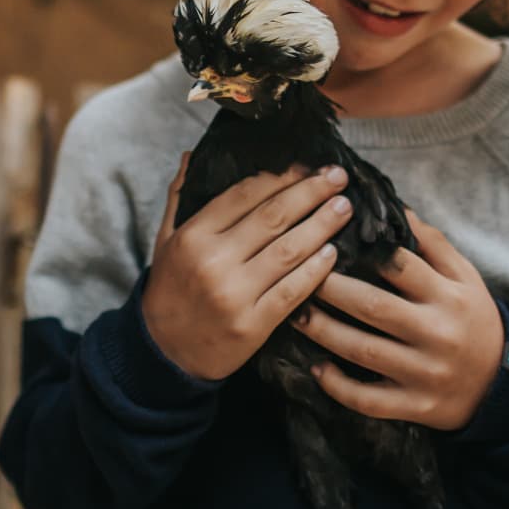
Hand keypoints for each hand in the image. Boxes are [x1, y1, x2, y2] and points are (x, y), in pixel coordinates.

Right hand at [141, 153, 354, 379]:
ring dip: (322, 225)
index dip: (281, 176)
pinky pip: (293, 291)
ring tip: (343, 208)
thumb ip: (181, 197)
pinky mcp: (252, 325)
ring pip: (289, 251)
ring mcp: (234, 295)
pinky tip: (333, 252)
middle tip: (337, 177)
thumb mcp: (166, 240)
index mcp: (193, 236)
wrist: (165, 353)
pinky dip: (316, 270)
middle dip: (311, 192)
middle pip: (273, 217)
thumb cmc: (170, 290)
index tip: (306, 165)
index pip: (245, 194)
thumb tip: (195, 155)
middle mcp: (213, 261)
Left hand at [292, 211, 503, 430]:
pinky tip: (316, 369)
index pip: (401, 267)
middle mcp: (436, 334)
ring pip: (363, 351)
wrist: (502, 384)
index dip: (363, 252)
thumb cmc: (474, 320)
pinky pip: (368, 400)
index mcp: (448, 297)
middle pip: (373, 307)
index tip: (331, 240)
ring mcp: (424, 373)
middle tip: (300, 275)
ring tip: (296, 315)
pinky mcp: (415, 405)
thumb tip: (395, 207)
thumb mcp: (466, 277)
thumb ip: (433, 244)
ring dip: (323, 333)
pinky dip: (338, 387)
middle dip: (330, 290)